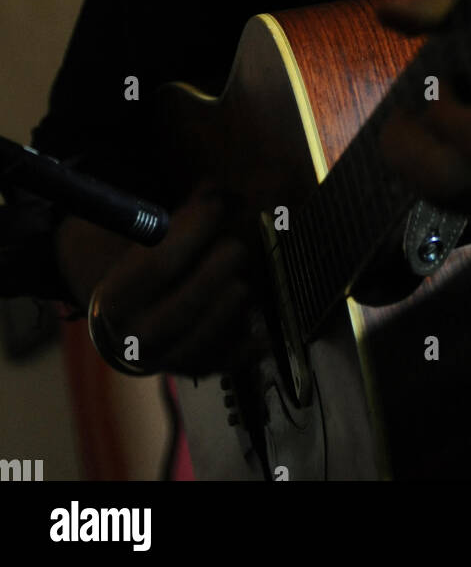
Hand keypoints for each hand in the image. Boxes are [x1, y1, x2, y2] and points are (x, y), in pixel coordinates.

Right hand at [94, 186, 264, 376]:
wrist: (124, 327)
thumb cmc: (141, 269)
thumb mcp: (146, 241)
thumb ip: (183, 215)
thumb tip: (224, 195)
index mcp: (114, 300)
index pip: (159, 264)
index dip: (195, 229)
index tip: (220, 204)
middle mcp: (136, 337)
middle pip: (189, 302)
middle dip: (222, 264)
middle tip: (237, 242)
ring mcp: (166, 361)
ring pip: (213, 329)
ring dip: (235, 296)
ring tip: (242, 275)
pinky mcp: (194, 371)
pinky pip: (230, 356)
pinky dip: (248, 339)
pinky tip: (260, 324)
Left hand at [377, 0, 470, 211]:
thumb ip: (446, 14)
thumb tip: (387, 14)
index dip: (440, 104)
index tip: (445, 77)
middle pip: (447, 182)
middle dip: (409, 149)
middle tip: (407, 118)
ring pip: (452, 202)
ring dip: (421, 168)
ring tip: (426, 133)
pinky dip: (447, 185)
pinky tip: (450, 156)